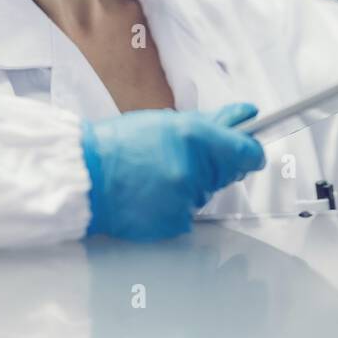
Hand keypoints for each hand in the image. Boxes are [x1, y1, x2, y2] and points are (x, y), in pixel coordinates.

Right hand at [82, 103, 265, 240]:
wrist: (86, 176)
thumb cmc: (121, 144)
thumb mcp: (168, 121)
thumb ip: (213, 121)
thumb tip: (247, 114)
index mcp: (195, 136)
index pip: (247, 151)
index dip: (252, 152)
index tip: (252, 153)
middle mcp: (193, 168)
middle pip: (227, 173)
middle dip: (213, 166)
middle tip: (180, 160)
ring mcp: (184, 198)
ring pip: (206, 194)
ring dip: (192, 186)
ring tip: (157, 176)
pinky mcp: (174, 223)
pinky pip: (188, 215)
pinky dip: (175, 208)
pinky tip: (152, 196)